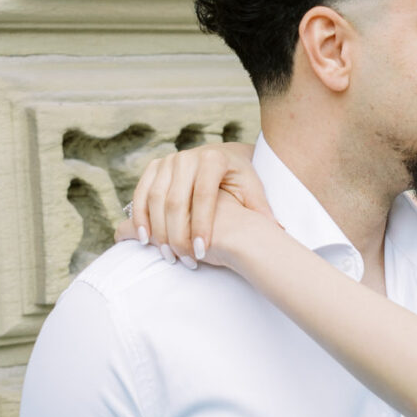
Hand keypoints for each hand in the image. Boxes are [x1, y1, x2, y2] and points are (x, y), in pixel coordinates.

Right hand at [114, 141, 272, 266]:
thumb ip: (260, 207)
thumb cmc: (242, 178)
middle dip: (177, 233)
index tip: (202, 252)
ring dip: (157, 229)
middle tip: (183, 260)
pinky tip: (145, 239)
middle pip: (175, 200)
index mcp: (213, 159)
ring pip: (155, 198)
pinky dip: (140, 216)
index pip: (204, 196)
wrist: (226, 156)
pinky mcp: (155, 166)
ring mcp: (169, 160)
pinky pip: (141, 193)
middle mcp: (187, 156)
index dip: (201, 226)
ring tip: (166, 254)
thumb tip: (276, 229)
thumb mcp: (253, 189)